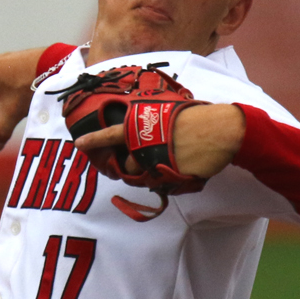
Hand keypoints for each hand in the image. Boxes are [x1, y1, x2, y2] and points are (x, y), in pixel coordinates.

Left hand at [71, 103, 244, 178]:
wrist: (220, 130)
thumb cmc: (199, 118)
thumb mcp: (170, 113)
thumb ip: (151, 126)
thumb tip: (143, 137)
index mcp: (141, 124)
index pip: (112, 134)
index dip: (94, 140)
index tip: (79, 144)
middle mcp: (143, 143)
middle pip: (129, 165)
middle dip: (139, 166)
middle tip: (160, 155)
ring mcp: (153, 160)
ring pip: (144, 177)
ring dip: (155, 173)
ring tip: (176, 159)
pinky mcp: (167, 174)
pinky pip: (161, 185)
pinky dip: (170, 180)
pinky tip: (184, 167)